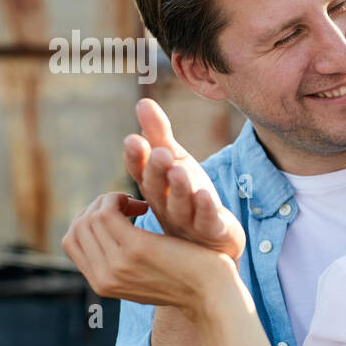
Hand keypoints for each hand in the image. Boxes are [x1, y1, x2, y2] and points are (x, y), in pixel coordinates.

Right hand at [61, 191, 239, 315]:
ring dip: (110, 200)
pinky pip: (109, 212)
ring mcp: (116, 264)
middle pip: (78, 227)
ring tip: (137, 204)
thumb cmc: (185, 280)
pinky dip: (120, 199)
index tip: (117, 214)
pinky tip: (144, 204)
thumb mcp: (143, 277)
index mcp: (102, 285)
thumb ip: (119, 266)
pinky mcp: (136, 248)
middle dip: (98, 206)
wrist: (213, 295)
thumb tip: (105, 241)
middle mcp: (103, 278)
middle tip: (127, 204)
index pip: (71, 242)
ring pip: (91, 217)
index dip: (88, 219)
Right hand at [126, 98, 245, 259]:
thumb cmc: (186, 196)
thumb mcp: (175, 161)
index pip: (140, 171)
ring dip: (180, 188)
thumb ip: (159, 134)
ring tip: (180, 170)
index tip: (133, 140)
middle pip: (157, 187)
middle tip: (160, 153)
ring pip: (181, 204)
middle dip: (157, 170)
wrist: (211, 242)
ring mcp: (187, 221)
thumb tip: (142, 102)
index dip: (136, 158)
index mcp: (154, 186)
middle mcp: (165, 204)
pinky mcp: (212, 231)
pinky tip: (205, 195)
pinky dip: (205, 209)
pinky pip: (207, 221)